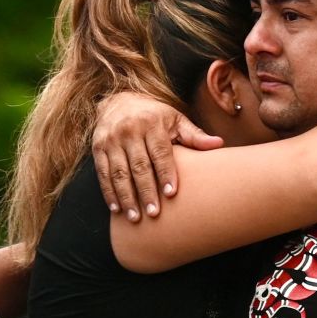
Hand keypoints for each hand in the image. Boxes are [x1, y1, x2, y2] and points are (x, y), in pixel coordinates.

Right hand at [91, 92, 222, 221]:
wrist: (119, 99)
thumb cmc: (154, 115)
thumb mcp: (175, 119)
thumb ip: (194, 135)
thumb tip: (219, 144)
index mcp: (152, 123)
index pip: (160, 152)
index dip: (166, 173)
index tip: (171, 194)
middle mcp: (129, 130)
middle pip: (139, 165)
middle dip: (146, 191)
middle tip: (154, 213)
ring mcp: (111, 140)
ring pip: (119, 172)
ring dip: (126, 197)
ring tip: (135, 218)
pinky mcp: (98, 148)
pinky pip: (103, 173)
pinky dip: (109, 192)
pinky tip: (117, 209)